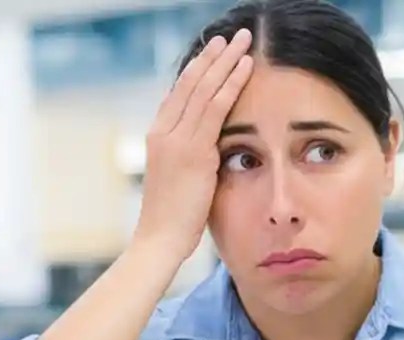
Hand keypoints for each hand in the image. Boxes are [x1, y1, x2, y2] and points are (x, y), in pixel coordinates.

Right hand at [133, 29, 253, 262]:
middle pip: (190, 83)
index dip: (199, 70)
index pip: (180, 93)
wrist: (158, 240)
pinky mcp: (192, 150)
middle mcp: (163, 131)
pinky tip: (245, 67)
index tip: (215, 52)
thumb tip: (213, 151)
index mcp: (158, 136)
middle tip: (232, 35)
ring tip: (243, 40)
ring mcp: (176, 139)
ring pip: (204, 88)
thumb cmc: (173, 220)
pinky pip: (215, 108)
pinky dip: (231, 84)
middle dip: (212, 56)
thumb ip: (194, 159)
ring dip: (225, 61)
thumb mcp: (182, 180)